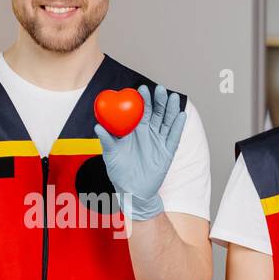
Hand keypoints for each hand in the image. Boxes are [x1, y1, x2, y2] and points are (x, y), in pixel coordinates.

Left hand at [94, 84, 185, 221]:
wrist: (132, 190)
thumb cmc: (118, 171)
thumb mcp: (110, 155)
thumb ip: (106, 140)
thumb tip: (97, 126)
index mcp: (135, 130)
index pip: (140, 111)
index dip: (142, 100)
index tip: (141, 89)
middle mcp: (149, 133)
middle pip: (156, 113)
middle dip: (159, 100)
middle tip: (160, 89)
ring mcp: (159, 141)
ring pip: (167, 122)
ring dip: (170, 109)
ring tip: (172, 97)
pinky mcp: (167, 152)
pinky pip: (174, 137)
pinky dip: (178, 127)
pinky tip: (181, 115)